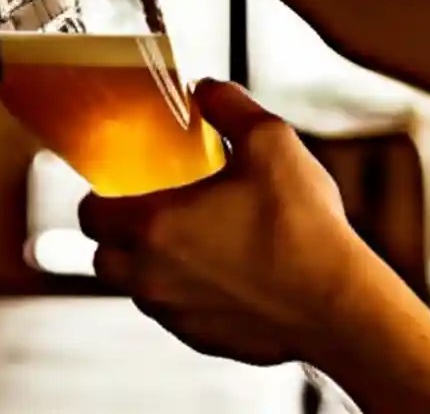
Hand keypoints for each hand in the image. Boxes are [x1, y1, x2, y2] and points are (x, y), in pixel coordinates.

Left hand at [78, 79, 362, 365]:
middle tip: (149, 212)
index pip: (91, 214)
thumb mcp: (270, 142)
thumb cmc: (302, 226)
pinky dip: (183, 293)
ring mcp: (174, 314)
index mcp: (153, 226)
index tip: (120, 186)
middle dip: (115, 235)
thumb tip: (206, 89)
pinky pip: (172, 313)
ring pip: (136, 288)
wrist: (338, 306)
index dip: (99, 197)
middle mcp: (151, 276)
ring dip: (148, 265)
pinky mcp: (200, 339)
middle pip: (102, 257)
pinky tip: (220, 273)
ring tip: (188, 241)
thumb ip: (229, 106)